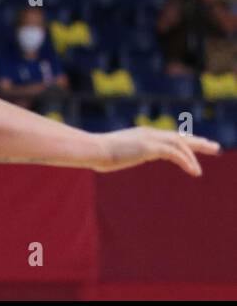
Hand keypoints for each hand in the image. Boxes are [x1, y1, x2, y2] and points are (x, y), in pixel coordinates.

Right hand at [96, 127, 219, 175]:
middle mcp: (149, 133)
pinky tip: (195, 172)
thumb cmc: (96, 154)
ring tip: (199, 172)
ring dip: (194, 157)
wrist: (92, 149)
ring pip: (181, 144)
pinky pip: (176, 154)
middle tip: (214, 146)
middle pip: (179, 136)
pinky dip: (187, 162)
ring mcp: (150, 138)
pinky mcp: (151, 147)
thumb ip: (114, 156)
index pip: (168, 136)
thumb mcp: (110, 155)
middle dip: (198, 142)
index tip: (194, 145)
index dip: (183, 141)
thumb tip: (103, 162)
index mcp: (141, 135)